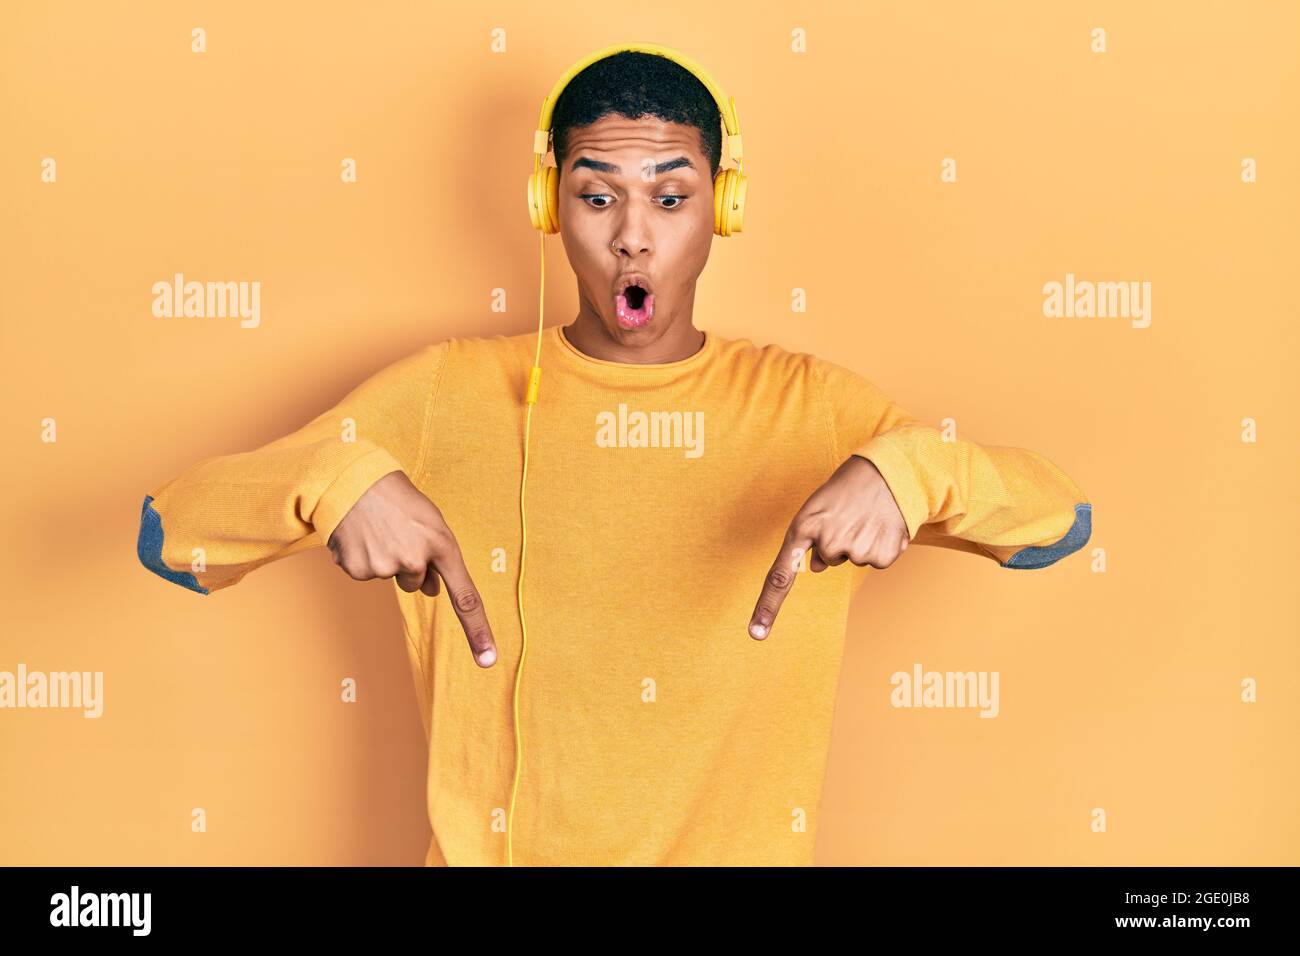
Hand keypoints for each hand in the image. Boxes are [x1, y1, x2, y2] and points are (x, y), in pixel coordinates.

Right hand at [326, 470, 497, 666]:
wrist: (352, 480)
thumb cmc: (397, 499)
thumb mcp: (429, 522)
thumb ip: (438, 556)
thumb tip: (432, 591)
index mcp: (442, 544)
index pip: (466, 597)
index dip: (478, 631)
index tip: (488, 660)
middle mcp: (416, 560)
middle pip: (417, 584)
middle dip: (410, 564)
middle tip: (397, 531)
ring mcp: (386, 567)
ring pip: (392, 578)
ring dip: (385, 558)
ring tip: (378, 529)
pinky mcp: (359, 570)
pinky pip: (366, 575)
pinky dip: (363, 558)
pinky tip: (360, 535)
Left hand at [748, 455, 909, 639]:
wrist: (890, 472)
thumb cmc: (847, 488)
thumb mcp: (818, 508)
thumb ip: (808, 538)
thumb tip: (814, 568)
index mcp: (804, 527)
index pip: (780, 575)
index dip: (767, 606)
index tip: (756, 633)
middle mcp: (826, 542)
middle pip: (825, 560)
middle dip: (835, 542)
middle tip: (847, 515)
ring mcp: (853, 550)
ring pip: (850, 559)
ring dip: (858, 541)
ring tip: (865, 516)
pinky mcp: (879, 556)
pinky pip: (873, 560)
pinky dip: (879, 545)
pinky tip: (881, 524)